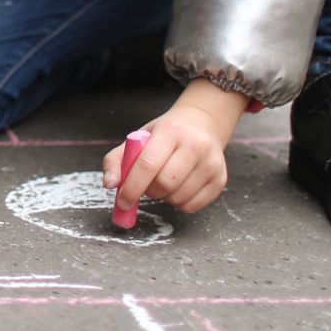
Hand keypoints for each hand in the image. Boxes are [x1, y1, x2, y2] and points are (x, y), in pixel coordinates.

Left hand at [102, 79, 249, 216]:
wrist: (202, 124)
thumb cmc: (165, 134)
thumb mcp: (139, 138)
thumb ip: (117, 160)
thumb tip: (110, 184)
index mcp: (170, 131)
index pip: (148, 164)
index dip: (132, 187)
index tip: (122, 201)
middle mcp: (195, 145)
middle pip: (165, 183)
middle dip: (149, 191)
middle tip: (147, 185)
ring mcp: (211, 163)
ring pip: (179, 198)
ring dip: (164, 198)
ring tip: (164, 182)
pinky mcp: (220, 179)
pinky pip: (193, 206)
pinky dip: (179, 204)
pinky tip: (178, 189)